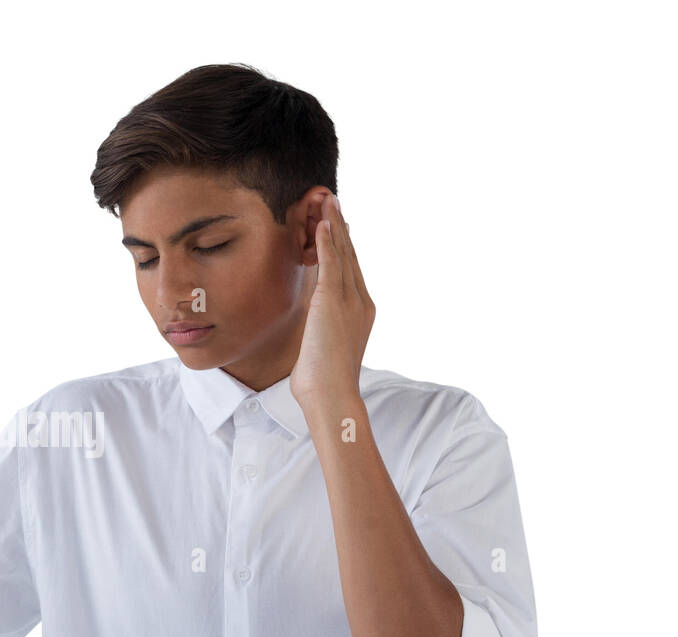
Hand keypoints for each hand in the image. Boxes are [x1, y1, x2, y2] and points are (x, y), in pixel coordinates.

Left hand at [290, 192, 375, 406]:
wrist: (330, 394)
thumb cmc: (323, 382)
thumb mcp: (324, 349)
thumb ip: (324, 332)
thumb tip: (316, 332)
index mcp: (361, 312)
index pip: (351, 271)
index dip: (344, 246)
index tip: (337, 226)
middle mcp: (360, 302)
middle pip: (350, 256)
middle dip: (341, 227)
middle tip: (334, 202)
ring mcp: (349, 300)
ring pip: (343, 253)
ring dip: (335, 225)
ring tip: (328, 201)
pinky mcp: (333, 301)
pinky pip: (331, 263)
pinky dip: (328, 241)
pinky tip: (323, 222)